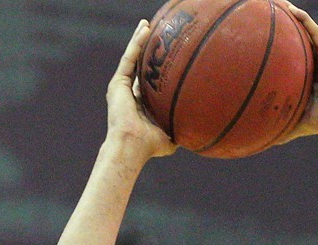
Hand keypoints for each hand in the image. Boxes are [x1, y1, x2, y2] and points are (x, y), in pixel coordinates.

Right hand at [108, 19, 175, 159]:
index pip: (148, 80)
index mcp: (140, 103)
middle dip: (146, 48)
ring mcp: (122, 86)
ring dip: (139, 40)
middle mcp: (129, 92)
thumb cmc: (150, 146)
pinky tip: (144, 29)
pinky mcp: (117, 82)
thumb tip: (199, 133)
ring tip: (147, 24)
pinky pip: (129, 58)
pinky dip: (136, 43)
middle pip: (139, 64)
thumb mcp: (170, 137)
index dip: (155, 67)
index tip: (166, 55)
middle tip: (155, 33)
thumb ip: (181, 130)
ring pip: (133, 57)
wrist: (132, 146)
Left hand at [275, 3, 317, 142]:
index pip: (288, 57)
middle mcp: (313, 63)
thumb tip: (261, 141)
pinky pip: (315, 31)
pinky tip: (291, 9)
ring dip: (290, 16)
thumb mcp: (297, 122)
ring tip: (275, 4)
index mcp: (306, 77)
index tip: (256, 40)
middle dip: (280, 27)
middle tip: (262, 14)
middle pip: (294, 39)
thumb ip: (281, 128)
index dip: (275, 47)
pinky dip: (303, 19)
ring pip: (304, 30)